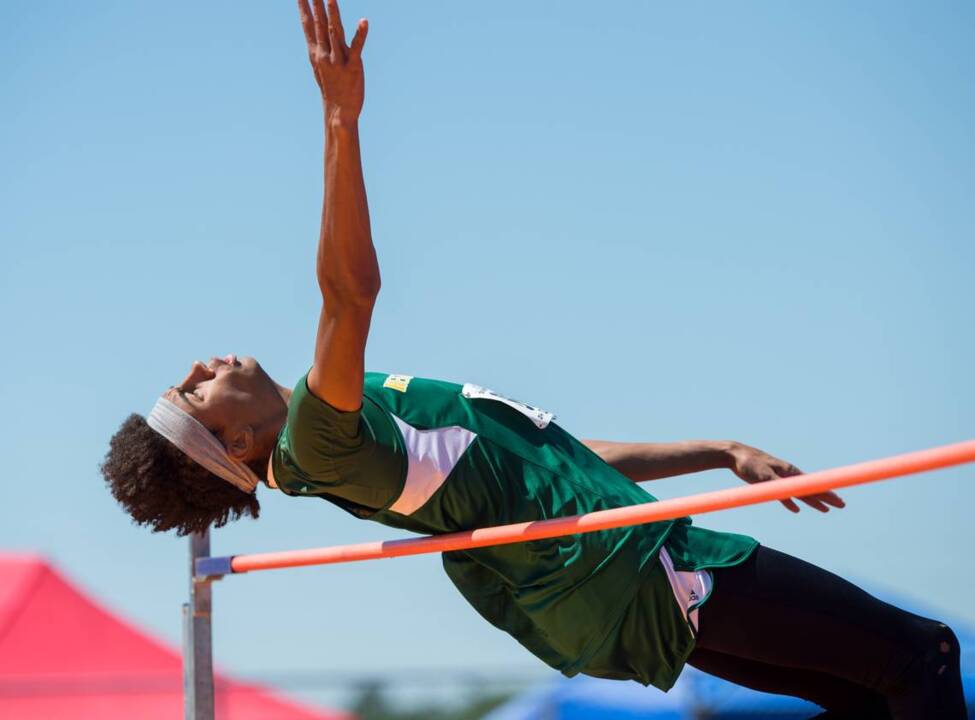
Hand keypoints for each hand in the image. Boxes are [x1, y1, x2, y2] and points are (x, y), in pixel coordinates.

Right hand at [297, 0, 367, 118]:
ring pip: (334, 33)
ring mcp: (338, 61)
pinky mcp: (354, 67)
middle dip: (316, 5)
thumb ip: (319, 46)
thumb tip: (315, 32)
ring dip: (333, 15)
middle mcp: (324, 54)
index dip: (303, 8)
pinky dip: (361, 34)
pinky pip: (357, 47)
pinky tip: (364, 21)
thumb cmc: (331, 87)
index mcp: (315, 53)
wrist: (338, 111)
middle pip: (319, 25)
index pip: (307, 26)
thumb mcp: (320, 65)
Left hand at [728, 442, 845, 513]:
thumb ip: (778, 485)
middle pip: (811, 490)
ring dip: (813, 501)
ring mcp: (780, 479)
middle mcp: (788, 476)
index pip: (813, 486)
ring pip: (800, 493)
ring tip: (825, 510)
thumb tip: (791, 495)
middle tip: (842, 506)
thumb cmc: (750, 463)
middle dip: (827, 498)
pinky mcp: (769, 483)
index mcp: (790, 473)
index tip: (840, 501)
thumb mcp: (764, 475)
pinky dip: (791, 502)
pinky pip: (784, 495)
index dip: (827, 494)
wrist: (734, 455)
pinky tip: (796, 509)